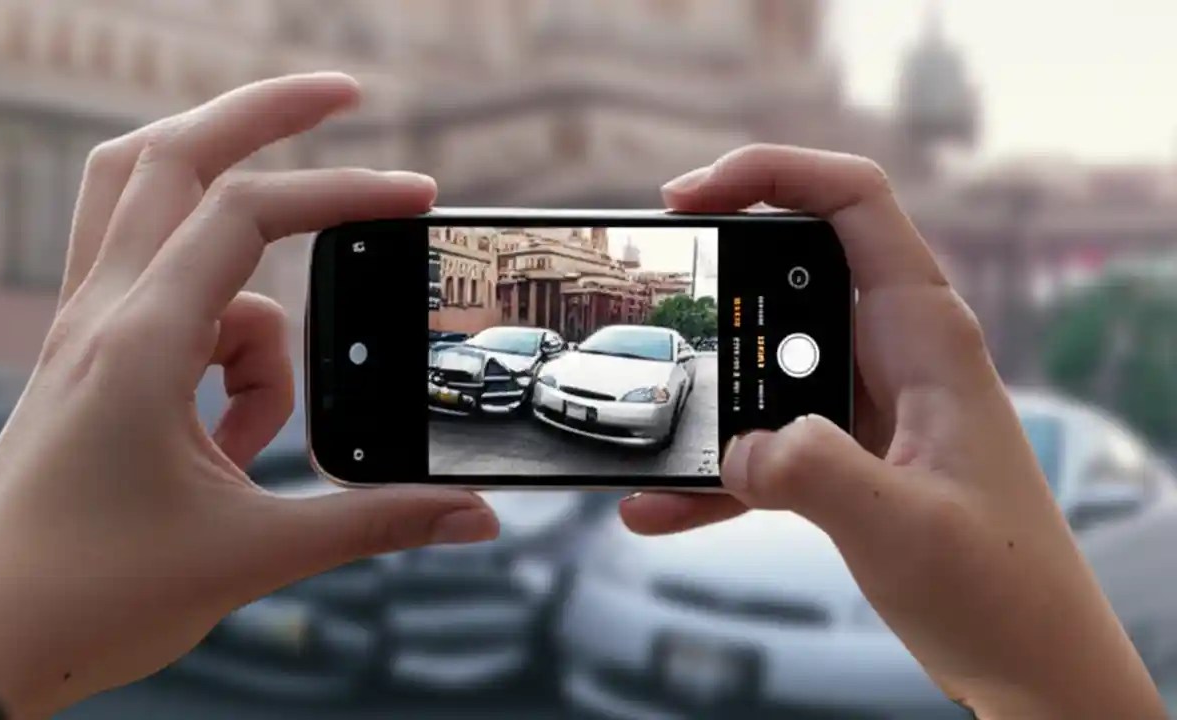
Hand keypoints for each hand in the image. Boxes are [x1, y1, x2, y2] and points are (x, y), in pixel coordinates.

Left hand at [0, 73, 498, 717]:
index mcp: (138, 344)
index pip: (248, 213)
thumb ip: (376, 521)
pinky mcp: (85, 364)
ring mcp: (83, 335)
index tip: (416, 196)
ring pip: (145, 212)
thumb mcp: (255, 554)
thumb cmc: (92, 599)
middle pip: (168, 155)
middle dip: (260, 113)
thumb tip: (475, 514)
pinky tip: (232, 442)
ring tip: (269, 395)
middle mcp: (99, 317)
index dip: (342, 189)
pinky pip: (163, 300)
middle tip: (344, 97)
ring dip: (229, 247)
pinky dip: (218, 346)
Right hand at [620, 146, 1164, 718]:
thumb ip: (812, 473)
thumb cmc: (1002, 589)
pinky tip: (659, 505)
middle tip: (655, 277)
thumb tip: (736, 447)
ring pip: (767, 354)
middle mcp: (894, 353)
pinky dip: (710, 466)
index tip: (688, 197)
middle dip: (719, 265)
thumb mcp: (904, 527)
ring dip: (704, 378)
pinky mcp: (844, 454)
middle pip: (795, 261)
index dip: (770, 172)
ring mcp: (865, 403)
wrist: (1029, 662)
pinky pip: (761, 437)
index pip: (852, 202)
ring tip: (647, 404)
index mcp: (925, 336)